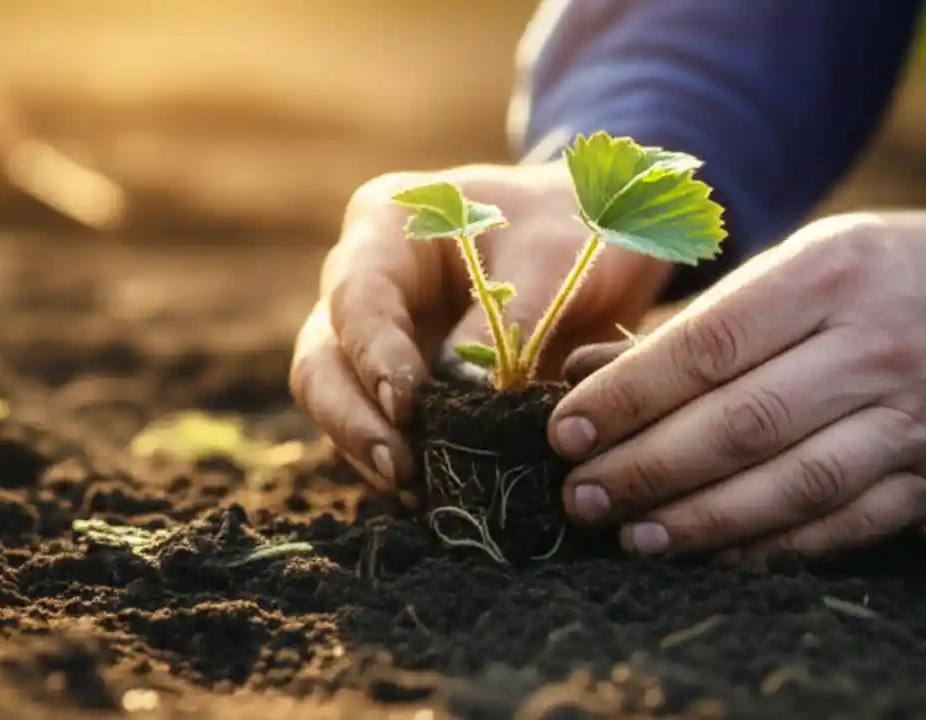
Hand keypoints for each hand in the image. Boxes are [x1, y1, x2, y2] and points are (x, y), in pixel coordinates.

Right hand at [290, 161, 670, 491]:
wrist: (602, 235)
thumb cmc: (574, 227)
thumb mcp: (552, 263)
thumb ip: (505, 326)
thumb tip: (465, 400)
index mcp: (387, 227)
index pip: (358, 298)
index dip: (374, 357)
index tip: (408, 406)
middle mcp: (365, 281)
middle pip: (323, 358)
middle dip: (353, 418)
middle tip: (401, 468)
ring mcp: (379, 334)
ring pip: (339, 401)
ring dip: (371, 449)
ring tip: (420, 492)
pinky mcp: (402, 380)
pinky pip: (381, 426)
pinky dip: (401, 459)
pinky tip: (433, 492)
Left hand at [551, 167, 925, 559]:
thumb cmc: (897, 271)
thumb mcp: (810, 258)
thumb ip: (708, 318)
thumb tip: (592, 368)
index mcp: (830, 273)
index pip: (707, 345)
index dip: (628, 396)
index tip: (565, 429)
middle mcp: (874, 346)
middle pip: (739, 422)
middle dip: (645, 466)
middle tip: (579, 493)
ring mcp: (915, 417)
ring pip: (790, 484)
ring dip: (698, 519)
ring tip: (630, 533)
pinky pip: (846, 524)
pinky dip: (772, 545)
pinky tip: (713, 552)